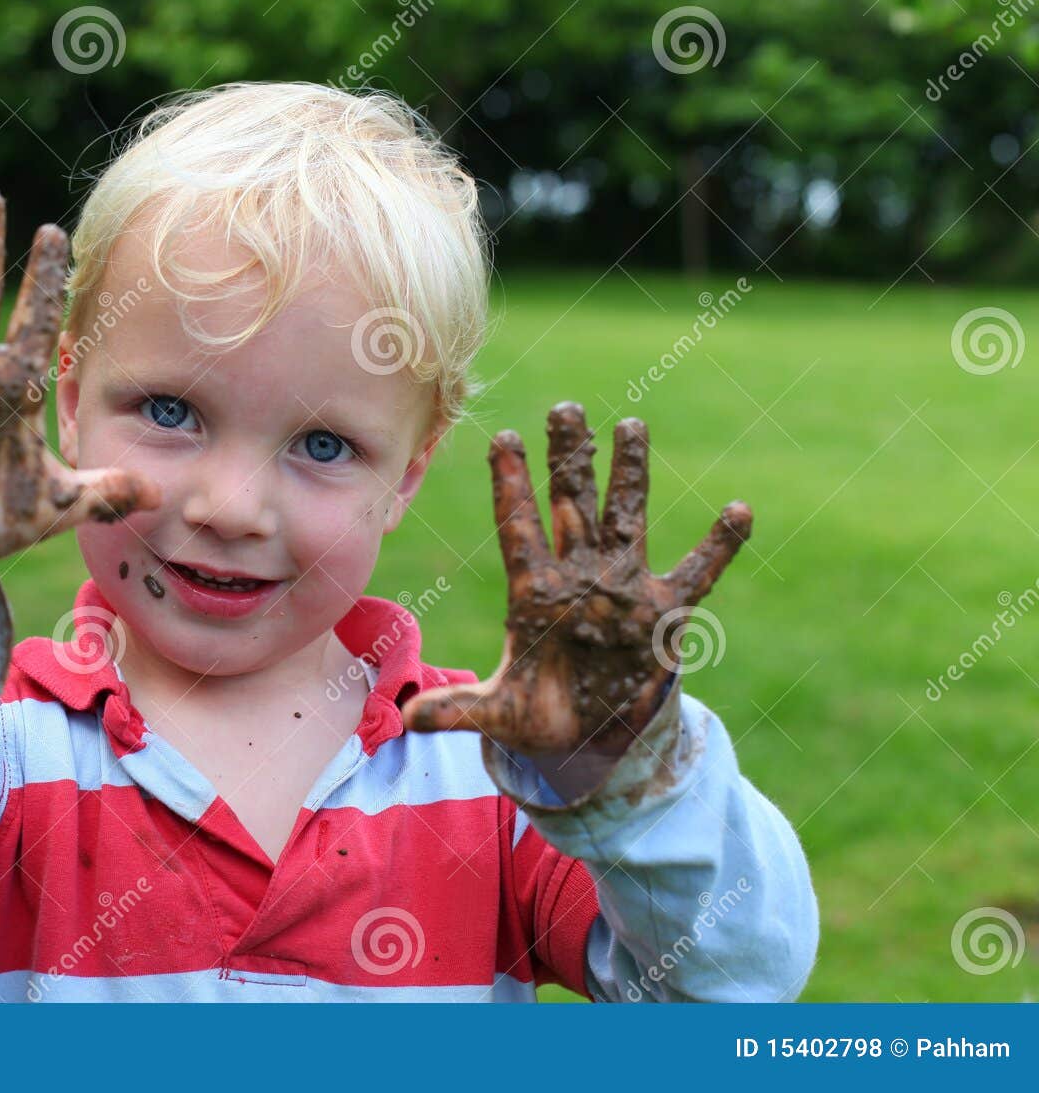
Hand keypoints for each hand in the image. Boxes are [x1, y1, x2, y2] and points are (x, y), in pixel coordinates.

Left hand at [401, 402, 751, 759]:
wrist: (589, 738)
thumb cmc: (538, 714)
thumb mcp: (498, 714)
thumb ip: (457, 709)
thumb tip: (407, 722)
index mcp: (533, 592)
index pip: (518, 528)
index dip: (511, 484)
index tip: (503, 436)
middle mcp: (577, 576)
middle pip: (571, 505)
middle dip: (570, 458)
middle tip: (565, 408)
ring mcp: (622, 588)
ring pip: (627, 518)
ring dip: (630, 475)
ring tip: (631, 424)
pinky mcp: (663, 612)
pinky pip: (696, 573)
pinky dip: (719, 546)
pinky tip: (738, 510)